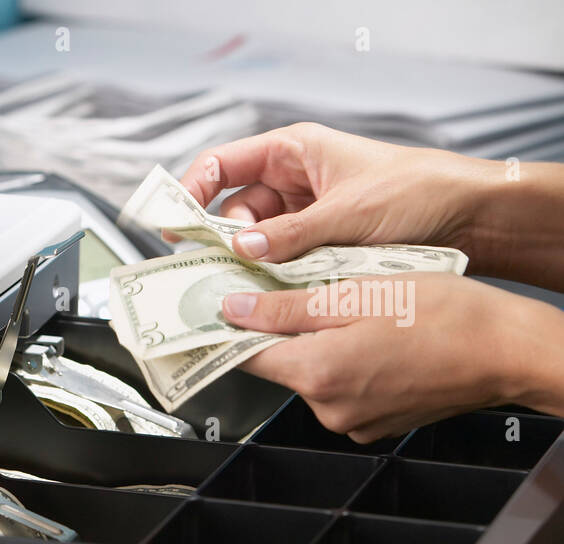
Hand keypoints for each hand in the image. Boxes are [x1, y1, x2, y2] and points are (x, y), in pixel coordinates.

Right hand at [177, 123, 491, 264]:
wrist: (469, 217)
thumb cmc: (418, 191)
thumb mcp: (347, 213)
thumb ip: (290, 234)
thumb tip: (242, 249)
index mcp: (293, 151)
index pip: (222, 165)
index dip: (190, 191)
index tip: (173, 221)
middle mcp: (292, 180)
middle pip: (232, 210)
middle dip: (221, 239)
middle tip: (210, 269)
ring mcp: (302, 214)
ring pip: (253, 241)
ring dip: (249, 264)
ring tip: (246, 286)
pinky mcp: (315, 244)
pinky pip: (278, 260)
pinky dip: (272, 277)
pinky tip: (270, 292)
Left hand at [223, 273, 558, 441]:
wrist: (508, 351)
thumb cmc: (447, 318)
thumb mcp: (359, 295)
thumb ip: (288, 308)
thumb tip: (235, 311)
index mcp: (317, 374)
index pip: (249, 355)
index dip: (235, 328)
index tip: (225, 307)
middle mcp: (329, 408)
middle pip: (283, 363)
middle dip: (290, 330)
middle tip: (314, 293)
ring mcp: (353, 422)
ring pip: (316, 374)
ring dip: (325, 345)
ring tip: (361, 313)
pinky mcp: (376, 424)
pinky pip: (345, 388)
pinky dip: (351, 363)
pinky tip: (379, 339)